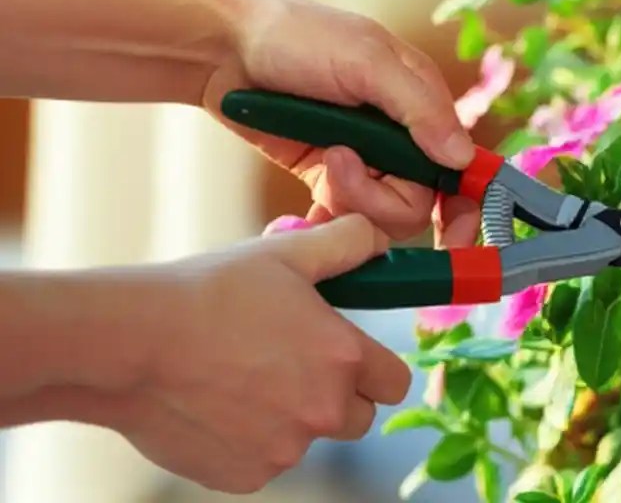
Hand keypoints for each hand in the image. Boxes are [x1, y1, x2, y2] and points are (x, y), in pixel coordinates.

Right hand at [95, 215, 410, 493]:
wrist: (130, 344)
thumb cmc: (207, 293)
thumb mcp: (284, 254)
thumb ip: (345, 245)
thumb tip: (379, 239)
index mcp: (343, 359)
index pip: (395, 382)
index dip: (375, 368)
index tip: (349, 357)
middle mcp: (324, 411)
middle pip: (359, 416)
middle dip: (337, 396)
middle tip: (290, 365)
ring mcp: (285, 450)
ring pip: (305, 438)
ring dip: (287, 418)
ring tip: (237, 377)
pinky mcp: (246, 476)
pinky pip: (262, 461)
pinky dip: (246, 441)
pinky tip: (213, 404)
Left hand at [202, 0, 479, 246]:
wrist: (220, 45)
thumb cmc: (295, 35)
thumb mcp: (366, 60)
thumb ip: (418, 109)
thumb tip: (461, 158)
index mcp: (422, 102)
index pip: (460, 167)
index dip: (464, 205)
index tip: (454, 235)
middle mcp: (399, 135)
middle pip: (418, 201)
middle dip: (381, 197)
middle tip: (340, 166)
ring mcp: (363, 157)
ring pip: (379, 214)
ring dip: (350, 201)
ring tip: (323, 165)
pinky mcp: (326, 174)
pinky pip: (343, 217)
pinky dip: (328, 221)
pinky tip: (305, 212)